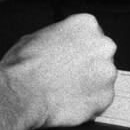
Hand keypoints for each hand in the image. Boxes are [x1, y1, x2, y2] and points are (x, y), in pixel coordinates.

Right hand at [0, 14, 116, 127]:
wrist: (21, 93)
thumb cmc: (24, 66)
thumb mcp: (36, 36)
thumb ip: (58, 37)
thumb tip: (60, 44)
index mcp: (86, 24)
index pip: (91, 34)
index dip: (78, 49)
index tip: (71, 57)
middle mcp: (103, 46)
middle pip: (100, 56)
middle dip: (87, 66)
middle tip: (67, 75)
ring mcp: (107, 72)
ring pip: (102, 80)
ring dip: (88, 85)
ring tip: (65, 91)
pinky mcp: (106, 97)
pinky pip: (100, 101)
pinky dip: (87, 104)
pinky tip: (69, 102)